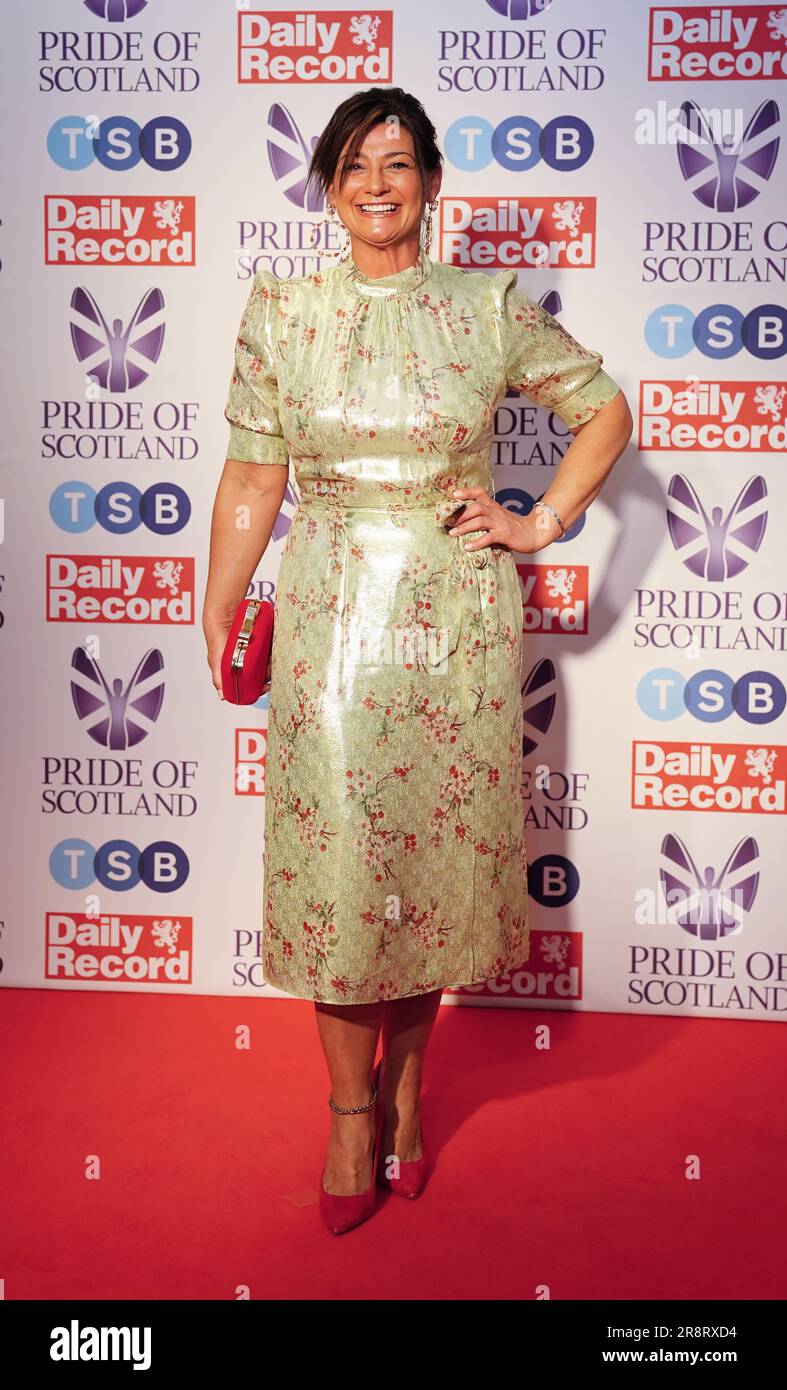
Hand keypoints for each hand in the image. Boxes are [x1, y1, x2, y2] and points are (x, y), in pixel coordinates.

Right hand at [203, 616, 272, 700]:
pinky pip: (270, 650)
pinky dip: (272, 652)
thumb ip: (219, 678)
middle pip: (260, 675)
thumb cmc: (217, 638)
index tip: (265, 686)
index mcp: (234, 670)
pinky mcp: (259, 643)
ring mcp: (253, 653)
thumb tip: (222, 696)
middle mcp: (244, 662)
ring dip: (271, 665)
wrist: (223, 615)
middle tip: (270, 672)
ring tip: (272, 662)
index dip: (258, 688)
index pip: (249, 685)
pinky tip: (274, 652)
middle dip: (267, 675)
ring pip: (266, 664)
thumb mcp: (216, 661)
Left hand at [447, 487, 562, 554]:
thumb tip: (461, 520)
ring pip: (480, 521)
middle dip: (460, 514)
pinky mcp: (505, 535)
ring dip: (464, 527)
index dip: (466, 491)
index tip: (453, 494)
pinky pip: (488, 537)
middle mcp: (495, 511)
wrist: (534, 532)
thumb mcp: (497, 516)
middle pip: (476, 507)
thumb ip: (483, 515)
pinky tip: (467, 547)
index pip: (479, 492)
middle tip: (447, 522)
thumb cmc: (512, 526)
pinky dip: (477, 542)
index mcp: (492, 505)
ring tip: (453, 533)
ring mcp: (500, 523)